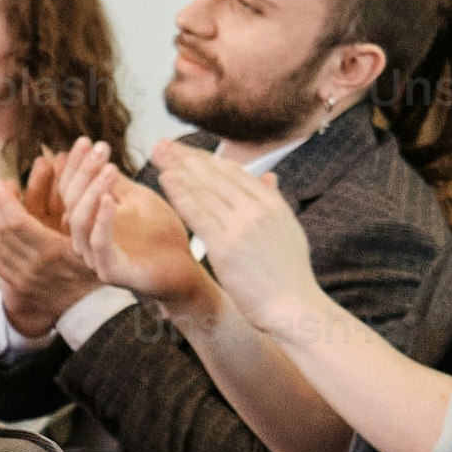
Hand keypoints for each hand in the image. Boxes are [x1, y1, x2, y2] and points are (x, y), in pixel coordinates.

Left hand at [0, 174, 105, 335]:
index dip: (5, 201)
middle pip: (1, 231)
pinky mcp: (19, 285)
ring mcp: (24, 276)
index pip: (18, 222)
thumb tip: (66, 183)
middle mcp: (34, 264)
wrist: (93, 308)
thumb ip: (77, 213)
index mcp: (52, 249)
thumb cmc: (100, 266)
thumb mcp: (94, 239)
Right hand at [57, 139, 210, 311]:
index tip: (86, 140)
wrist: (186, 268)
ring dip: (92, 191)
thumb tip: (96, 151)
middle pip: (69, 201)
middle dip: (83, 171)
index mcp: (86, 221)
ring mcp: (94, 257)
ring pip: (78, 221)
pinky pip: (99, 243)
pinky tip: (111, 199)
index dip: (75, 164)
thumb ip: (116, 182)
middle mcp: (83, 239)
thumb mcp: (137, 198)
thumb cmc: (162, 233)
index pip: (70, 189)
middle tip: (100, 148)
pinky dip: (102, 220)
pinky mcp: (110, 272)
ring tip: (111, 168)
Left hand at [151, 142, 321, 328]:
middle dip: (186, 158)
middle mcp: (259, 209)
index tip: (184, 151)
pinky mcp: (226, 245)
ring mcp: (243, 225)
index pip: (234, 173)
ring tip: (157, 154)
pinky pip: (198, 213)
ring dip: (178, 168)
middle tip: (162, 144)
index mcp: (273, 204)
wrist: (294, 307)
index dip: (205, 159)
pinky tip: (164, 180)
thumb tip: (269, 177)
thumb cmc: (288, 276)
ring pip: (204, 189)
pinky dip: (180, 193)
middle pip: (216, 175)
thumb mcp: (287, 231)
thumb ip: (273, 202)